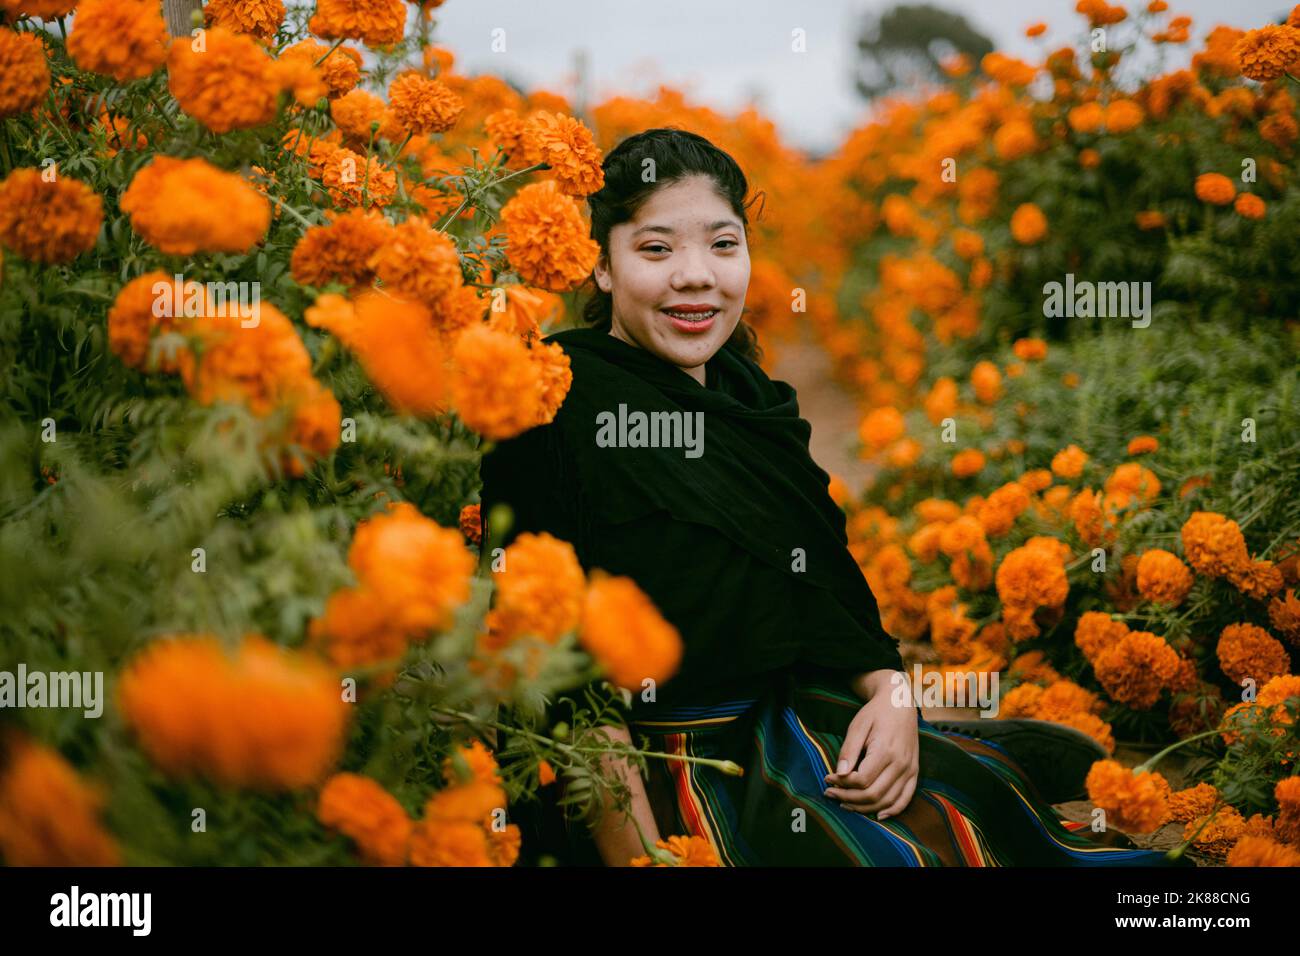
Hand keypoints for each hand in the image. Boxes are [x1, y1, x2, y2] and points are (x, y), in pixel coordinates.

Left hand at [822, 680, 918, 819]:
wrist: (900, 702)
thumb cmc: (876, 713)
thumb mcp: (858, 725)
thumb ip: (849, 750)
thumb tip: (839, 774)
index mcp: (886, 751)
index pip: (861, 780)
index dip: (842, 784)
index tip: (827, 778)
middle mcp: (901, 764)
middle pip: (873, 795)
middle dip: (848, 798)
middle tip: (830, 794)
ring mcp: (910, 770)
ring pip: (887, 801)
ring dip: (865, 807)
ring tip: (845, 802)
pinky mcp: (915, 772)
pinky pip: (905, 799)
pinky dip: (892, 811)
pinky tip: (877, 815)